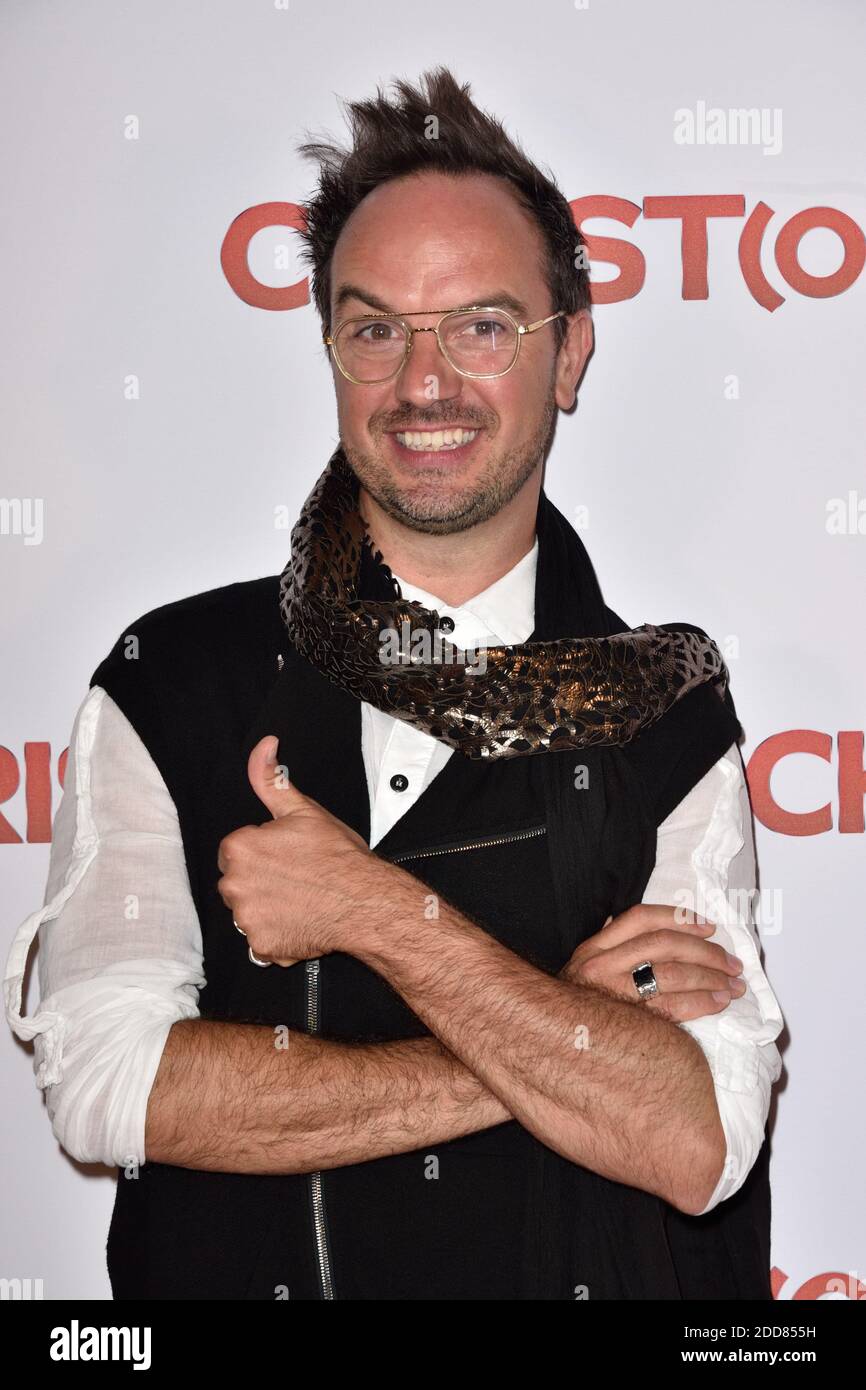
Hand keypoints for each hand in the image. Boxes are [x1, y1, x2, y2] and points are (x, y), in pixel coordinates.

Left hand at [216, 735, 373, 966]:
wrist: (365, 901)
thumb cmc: (337, 856)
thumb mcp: (303, 809)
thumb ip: (271, 778)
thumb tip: (264, 746)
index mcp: (240, 848)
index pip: (234, 852)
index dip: (262, 853)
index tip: (285, 857)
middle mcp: (234, 884)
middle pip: (237, 883)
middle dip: (260, 882)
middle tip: (296, 879)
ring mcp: (247, 919)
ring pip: (249, 912)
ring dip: (268, 909)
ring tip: (300, 901)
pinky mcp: (261, 946)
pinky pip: (261, 941)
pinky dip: (278, 935)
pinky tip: (301, 922)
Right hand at [557, 904, 745, 1022]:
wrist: (547, 1045)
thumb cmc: (573, 1008)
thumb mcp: (580, 969)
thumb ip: (602, 945)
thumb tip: (614, 920)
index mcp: (593, 948)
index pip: (641, 918)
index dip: (679, 917)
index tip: (709, 926)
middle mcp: (601, 966)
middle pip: (664, 945)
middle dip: (705, 951)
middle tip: (732, 962)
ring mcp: (613, 995)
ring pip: (673, 974)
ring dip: (710, 977)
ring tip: (733, 984)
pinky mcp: (629, 1024)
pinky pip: (674, 1008)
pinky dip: (702, 1003)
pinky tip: (719, 1003)